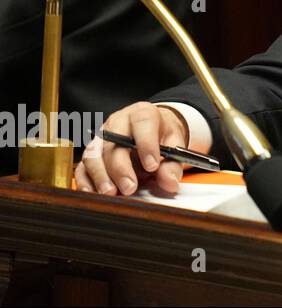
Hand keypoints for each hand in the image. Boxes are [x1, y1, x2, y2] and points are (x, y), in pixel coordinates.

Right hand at [75, 102, 190, 196]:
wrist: (151, 132)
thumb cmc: (161, 136)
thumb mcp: (175, 144)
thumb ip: (173, 163)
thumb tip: (169, 182)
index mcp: (142, 114)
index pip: (142, 122)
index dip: (146, 144)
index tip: (152, 166)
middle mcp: (118, 123)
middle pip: (112, 142)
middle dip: (120, 167)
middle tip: (129, 187)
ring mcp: (100, 138)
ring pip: (93, 155)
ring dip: (100, 176)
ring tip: (111, 193)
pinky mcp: (90, 155)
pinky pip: (82, 168)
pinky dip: (86, 182)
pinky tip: (94, 193)